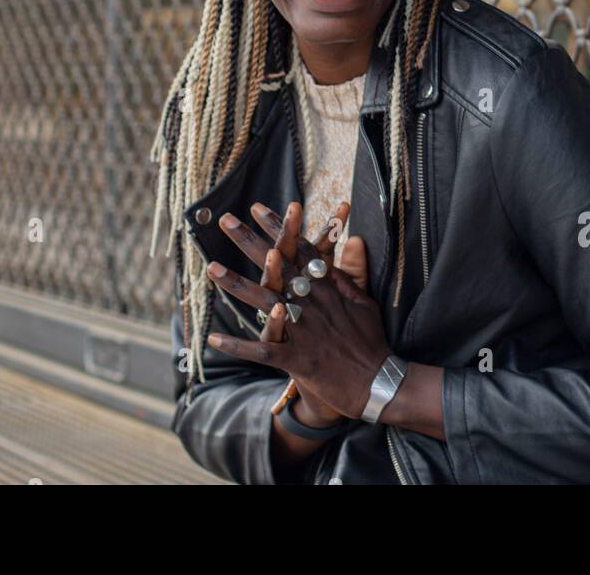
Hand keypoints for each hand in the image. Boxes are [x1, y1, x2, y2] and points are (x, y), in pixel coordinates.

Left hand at [208, 202, 386, 420]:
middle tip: (226, 220)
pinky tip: (213, 339)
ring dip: (235, 284)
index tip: (257, 208)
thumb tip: (354, 239)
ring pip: (263, 301)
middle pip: (276, 265)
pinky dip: (238, 346)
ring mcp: (303, 329)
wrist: (379, 382)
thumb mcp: (364, 300)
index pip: (298, 249)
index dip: (278, 227)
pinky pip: (262, 350)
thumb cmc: (371, 340)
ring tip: (211, 267)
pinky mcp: (297, 358)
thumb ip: (353, 270)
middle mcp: (311, 302)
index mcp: (327, 286)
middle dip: (249, 241)